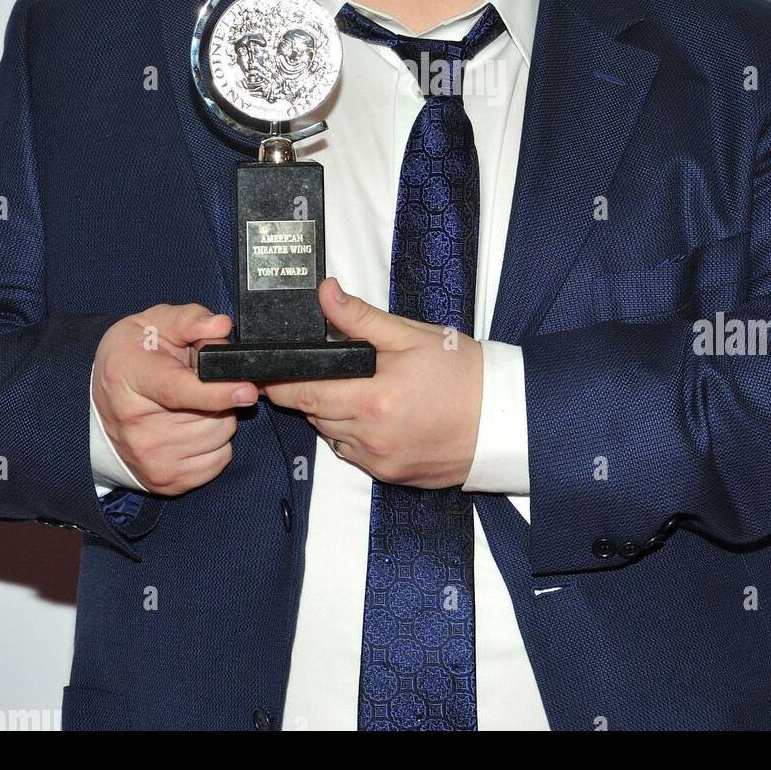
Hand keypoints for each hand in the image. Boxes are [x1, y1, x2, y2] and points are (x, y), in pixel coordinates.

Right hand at [93, 303, 257, 495]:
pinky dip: (216, 443)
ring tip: (196, 403)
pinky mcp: (163, 480)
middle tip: (201, 381)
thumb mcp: (153, 323)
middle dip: (220, 394)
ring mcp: (149, 457)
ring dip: (220, 417)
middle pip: (209, 416)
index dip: (217, 391)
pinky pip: (218, 461)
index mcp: (129, 377)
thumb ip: (190, 320)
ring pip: (219, 436)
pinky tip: (195, 426)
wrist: (100, 405)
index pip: (178, 391)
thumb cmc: (133, 357)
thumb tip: (222, 326)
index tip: (247, 390)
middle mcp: (135, 425)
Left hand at [261, 278, 483, 488]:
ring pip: (332, 435)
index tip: (266, 371)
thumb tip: (325, 294)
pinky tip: (374, 413)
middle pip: (315, 414)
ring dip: (332, 413)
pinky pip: (353, 454)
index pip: (305, 393)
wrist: (503, 419)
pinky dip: (352, 433)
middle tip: (319, 369)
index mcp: (373, 400)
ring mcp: (380, 461)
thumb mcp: (411, 335)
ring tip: (355, 388)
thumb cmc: (463, 373)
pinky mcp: (391, 475)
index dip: (280, 382)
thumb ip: (360, 318)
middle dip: (310, 391)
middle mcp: (371, 437)